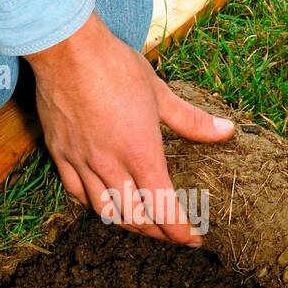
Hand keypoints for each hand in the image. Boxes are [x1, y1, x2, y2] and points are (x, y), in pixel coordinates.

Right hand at [25, 12, 234, 244]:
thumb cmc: (114, 65)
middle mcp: (110, 164)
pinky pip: (77, 193)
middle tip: (174, 234)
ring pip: (106, 211)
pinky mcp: (61, 154)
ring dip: (129, 224)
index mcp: (139, 150)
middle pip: (136, 217)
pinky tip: (106, 205)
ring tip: (145, 225)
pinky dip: (95, 206)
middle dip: (158, 232)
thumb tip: (226, 130)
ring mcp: (82, 161)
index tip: (194, 238)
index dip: (180, 230)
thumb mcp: (159, 92)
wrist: (65, 48)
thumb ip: (191, 120)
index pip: (163, 206)